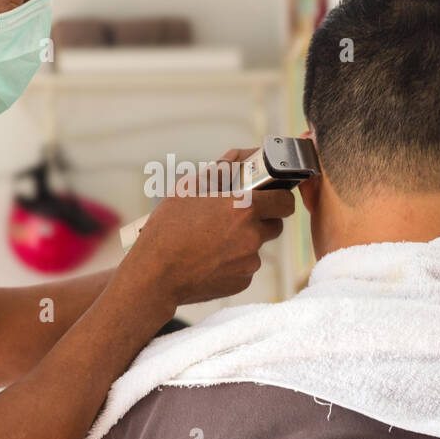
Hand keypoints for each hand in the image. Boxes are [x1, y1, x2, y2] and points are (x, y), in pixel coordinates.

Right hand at [124, 146, 294, 305]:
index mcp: (244, 208)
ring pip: (256, 247)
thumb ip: (221, 170)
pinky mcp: (242, 281)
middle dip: (261, 221)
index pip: (285, 201)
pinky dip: (233, 263)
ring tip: (214, 241)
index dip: (280, 198)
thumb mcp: (189, 189)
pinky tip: (210, 259)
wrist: (154, 274)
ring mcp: (249, 261)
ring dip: (244, 242)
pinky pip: (245, 268)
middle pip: (274, 225)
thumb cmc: (168, 227)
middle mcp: (252, 235)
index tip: (272, 198)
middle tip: (236, 219)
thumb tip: (238, 157)